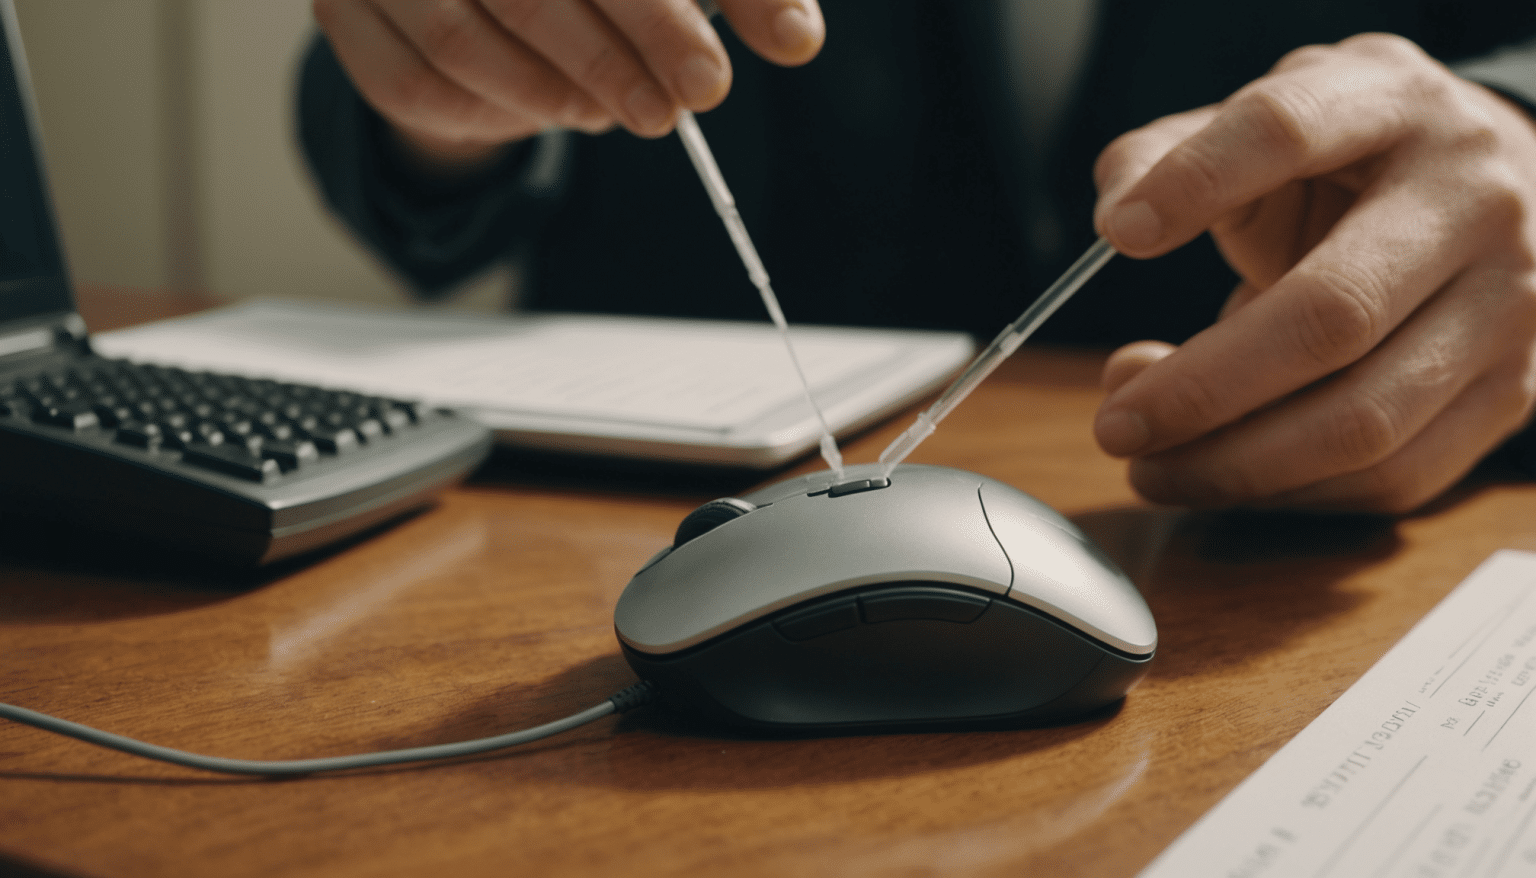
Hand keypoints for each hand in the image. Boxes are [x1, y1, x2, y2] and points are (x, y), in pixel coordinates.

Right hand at [311, 0, 823, 173]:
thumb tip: (797, 39)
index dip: (654, 12)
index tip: (710, 79)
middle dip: (613, 58)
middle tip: (672, 111)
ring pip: (460, 36)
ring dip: (554, 92)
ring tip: (614, 114)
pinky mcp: (345, 10)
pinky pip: (413, 81)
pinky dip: (492, 112)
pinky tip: (552, 111)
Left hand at [1090, 33, 1535, 512]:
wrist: (1501, 191)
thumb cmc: (1355, 162)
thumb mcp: (1273, 118)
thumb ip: (1173, 151)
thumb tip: (1119, 210)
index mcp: (1393, 105)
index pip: (1288, 131)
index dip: (1196, 183)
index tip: (1120, 233)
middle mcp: (1470, 202)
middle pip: (1330, 315)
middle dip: (1202, 388)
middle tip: (1115, 425)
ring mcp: (1507, 305)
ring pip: (1362, 419)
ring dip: (1234, 465)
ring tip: (1150, 466)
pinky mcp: (1512, 391)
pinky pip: (1392, 475)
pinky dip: (1288, 494)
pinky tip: (1225, 475)